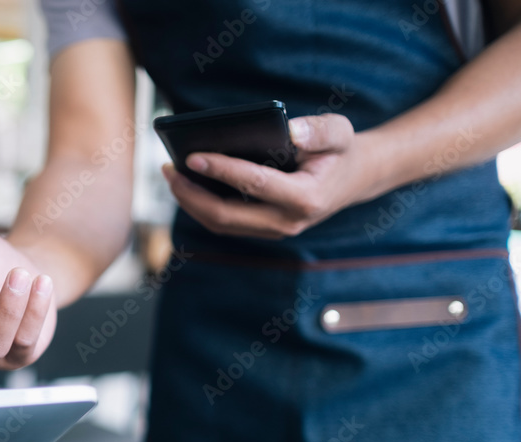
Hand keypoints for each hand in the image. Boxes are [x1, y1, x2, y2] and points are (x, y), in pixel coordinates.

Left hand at [161, 114, 380, 238]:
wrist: (353, 179)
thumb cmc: (341, 151)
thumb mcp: (341, 132)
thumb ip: (319, 130)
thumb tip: (289, 130)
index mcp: (305, 198)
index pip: (254, 184)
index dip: (221, 170)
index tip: (193, 156)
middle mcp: (286, 222)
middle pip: (226, 215)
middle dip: (191, 193)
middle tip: (169, 169)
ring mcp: (272, 231)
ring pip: (220, 224)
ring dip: (191, 201)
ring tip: (171, 175)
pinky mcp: (262, 230)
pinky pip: (224, 223)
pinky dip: (200, 206)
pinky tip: (186, 184)